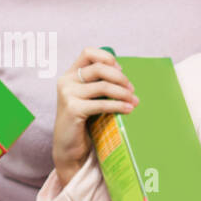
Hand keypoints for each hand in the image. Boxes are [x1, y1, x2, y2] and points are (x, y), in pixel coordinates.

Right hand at [53, 47, 138, 184]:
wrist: (69, 148)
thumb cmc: (83, 122)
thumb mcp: (88, 98)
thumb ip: (98, 85)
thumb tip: (125, 78)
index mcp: (70, 75)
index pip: (88, 53)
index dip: (107, 58)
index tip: (120, 70)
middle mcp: (66, 81)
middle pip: (99, 68)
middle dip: (120, 77)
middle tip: (131, 89)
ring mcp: (67, 94)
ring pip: (103, 86)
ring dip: (123, 93)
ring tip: (134, 101)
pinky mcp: (72, 109)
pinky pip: (101, 103)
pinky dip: (118, 105)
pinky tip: (128, 109)